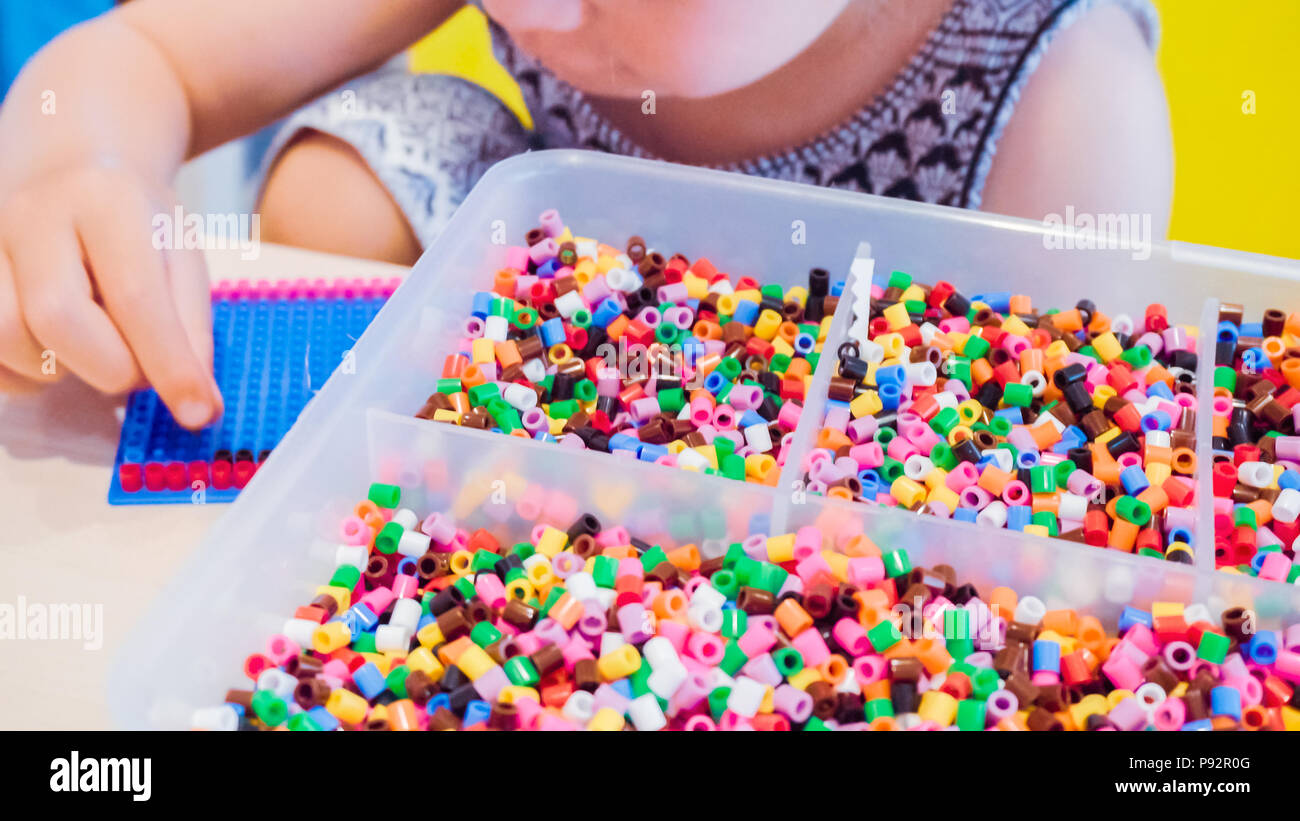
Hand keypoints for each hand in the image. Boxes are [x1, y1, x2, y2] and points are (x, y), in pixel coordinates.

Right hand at [0, 161, 222, 427]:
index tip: (199, 413)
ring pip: (6, 336)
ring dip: (61, 370)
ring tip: (93, 349)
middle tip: (137, 365)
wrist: (70, 170)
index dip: (168, 364)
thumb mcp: (182, 260)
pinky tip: (55, 354)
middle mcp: (33, 214)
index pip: (134, 295)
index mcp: (107, 200)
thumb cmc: (137, 225)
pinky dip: (24, 375)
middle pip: (55, 317)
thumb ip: (192, 331)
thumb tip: (200, 408)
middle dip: (110, 366)